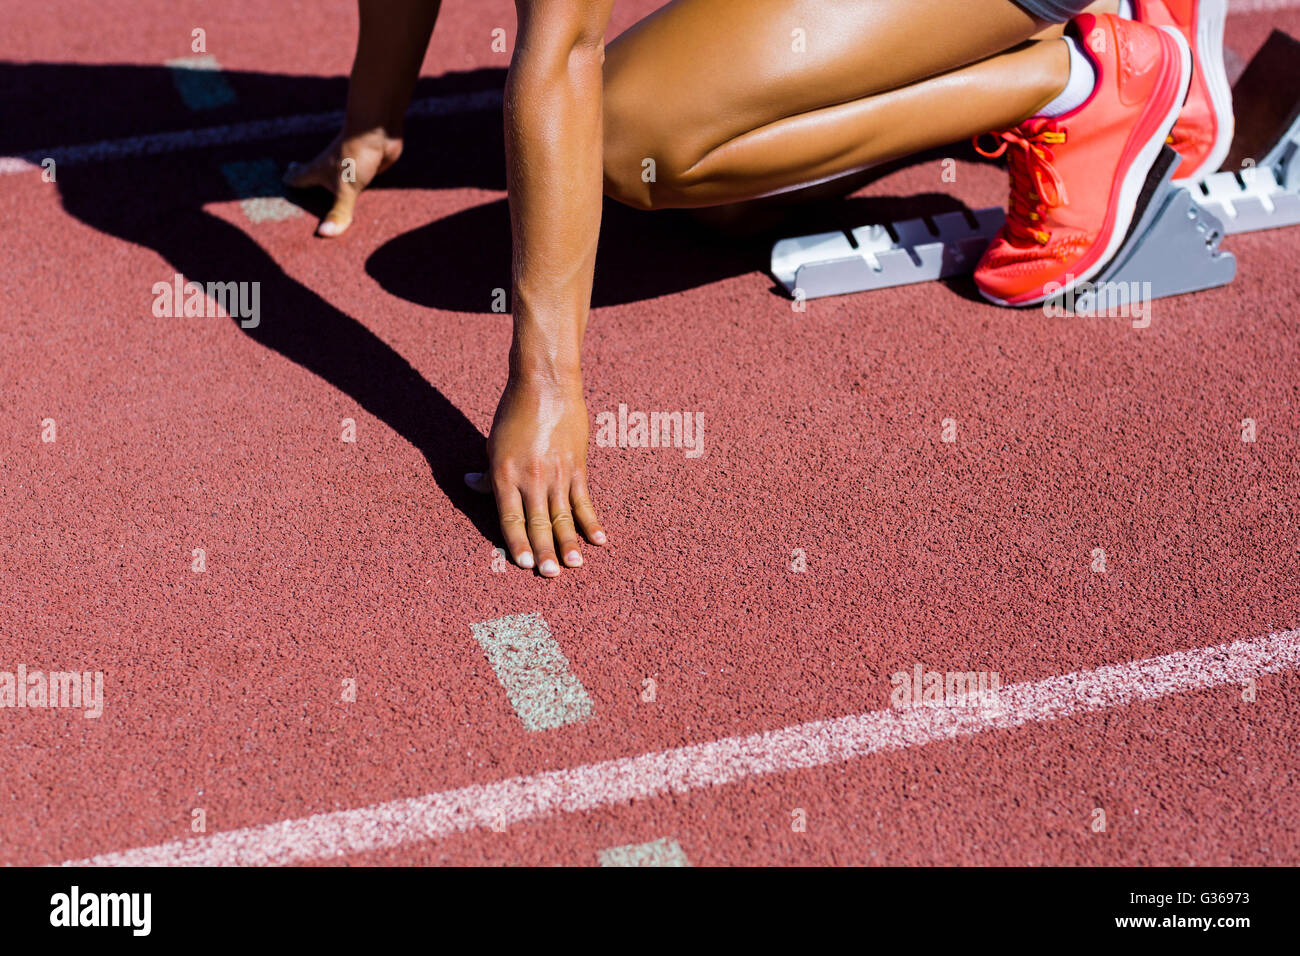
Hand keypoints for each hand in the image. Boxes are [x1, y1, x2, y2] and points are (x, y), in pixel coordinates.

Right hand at [283, 128, 401, 236]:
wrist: (378, 129)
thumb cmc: (355, 154)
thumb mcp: (346, 188)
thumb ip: (338, 212)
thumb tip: (324, 233)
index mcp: (317, 171)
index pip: (296, 180)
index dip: (287, 186)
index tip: (278, 195)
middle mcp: (328, 169)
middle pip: (313, 182)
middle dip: (307, 192)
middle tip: (300, 204)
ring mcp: (346, 168)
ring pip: (335, 184)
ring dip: (332, 195)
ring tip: (327, 208)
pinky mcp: (364, 169)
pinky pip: (357, 186)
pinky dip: (355, 195)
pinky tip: (359, 203)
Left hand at [467, 378, 605, 576]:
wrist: (546, 385)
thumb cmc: (514, 413)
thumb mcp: (493, 444)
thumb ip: (489, 474)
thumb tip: (472, 486)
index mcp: (506, 475)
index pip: (510, 518)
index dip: (517, 543)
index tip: (522, 563)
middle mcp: (532, 478)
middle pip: (539, 522)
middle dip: (544, 551)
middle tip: (551, 574)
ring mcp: (557, 474)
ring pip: (564, 516)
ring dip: (570, 543)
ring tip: (575, 564)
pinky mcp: (577, 467)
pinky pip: (584, 500)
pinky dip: (591, 521)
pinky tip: (599, 539)